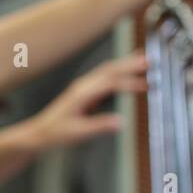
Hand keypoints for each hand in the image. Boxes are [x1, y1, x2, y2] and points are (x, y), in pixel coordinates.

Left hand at [26, 52, 146, 150]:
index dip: (129, 82)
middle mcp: (83, 86)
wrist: (40, 133)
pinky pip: (106, 77)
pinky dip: (120, 71)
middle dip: (131, 64)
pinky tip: (129, 70)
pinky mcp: (86, 92)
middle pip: (110, 70)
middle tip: (151, 61)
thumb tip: (121, 122)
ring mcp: (84, 87)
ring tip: (146, 59)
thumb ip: (99, 126)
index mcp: (82, 94)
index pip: (109, 83)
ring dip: (126, 64)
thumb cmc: (57, 133)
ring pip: (108, 70)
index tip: (147, 85)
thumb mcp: (78, 133)